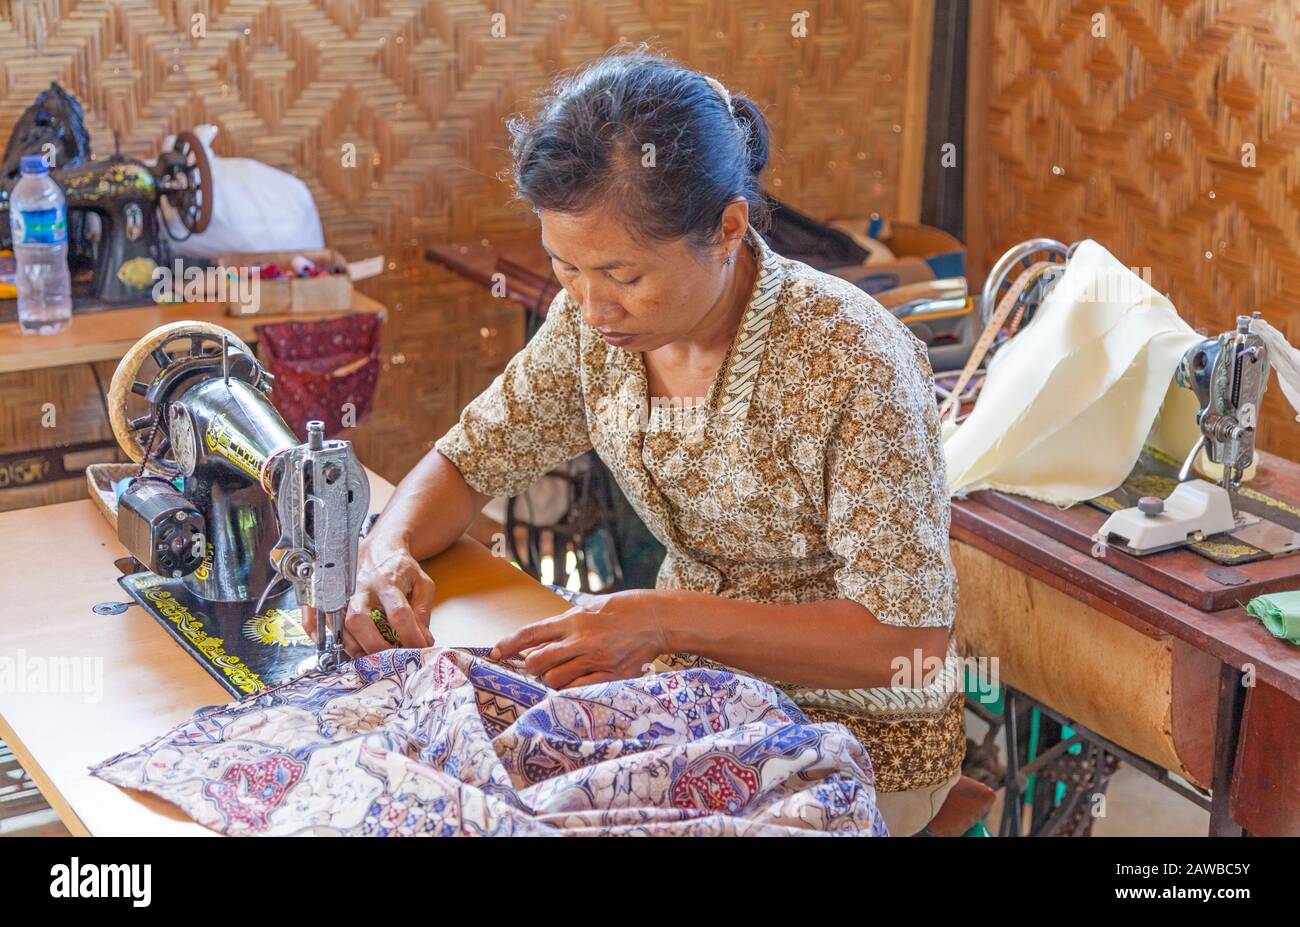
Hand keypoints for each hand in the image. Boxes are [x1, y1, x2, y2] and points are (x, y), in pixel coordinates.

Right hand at [301, 533, 435, 657]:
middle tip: (389, 659)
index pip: (398, 612)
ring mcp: (342, 591)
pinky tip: (339, 646)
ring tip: (371, 659)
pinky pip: (316, 616)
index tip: (419, 649)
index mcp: (388, 580)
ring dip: (354, 647)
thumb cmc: (400, 567)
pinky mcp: (330, 595)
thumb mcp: (422, 583)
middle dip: (375, 645)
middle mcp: (361, 586)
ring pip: (340, 624)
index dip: (410, 635)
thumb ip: (422, 611)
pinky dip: (321, 634)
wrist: (378, 547)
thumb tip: (422, 640)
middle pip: (359, 619)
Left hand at [491, 589, 669, 688]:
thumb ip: (566, 622)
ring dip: (549, 679)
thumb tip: (540, 637)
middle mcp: (582, 640)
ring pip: (555, 680)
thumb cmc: (623, 609)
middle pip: (538, 662)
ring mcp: (596, 660)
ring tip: (559, 672)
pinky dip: (569, 688)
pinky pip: (578, 690)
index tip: (495, 652)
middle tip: (535, 666)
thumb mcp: (590, 607)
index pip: (532, 633)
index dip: (509, 644)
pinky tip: (574, 681)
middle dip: (530, 667)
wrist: (657, 620)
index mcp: (575, 620)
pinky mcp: (611, 675)